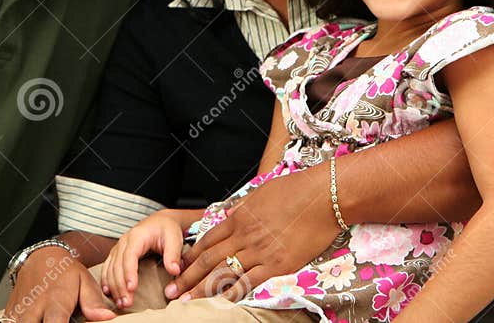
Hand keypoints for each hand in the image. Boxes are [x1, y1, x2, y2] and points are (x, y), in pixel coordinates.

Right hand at [4, 247, 114, 322]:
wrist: (41, 257)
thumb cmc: (64, 271)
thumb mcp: (83, 281)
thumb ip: (93, 302)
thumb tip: (106, 318)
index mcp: (55, 302)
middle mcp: (35, 308)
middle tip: (54, 321)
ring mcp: (20, 311)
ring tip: (45, 319)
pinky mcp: (10, 312)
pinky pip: (10, 322)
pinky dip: (20, 322)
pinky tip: (35, 319)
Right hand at [101, 210, 183, 308]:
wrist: (159, 222)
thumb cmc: (167, 229)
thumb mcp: (174, 238)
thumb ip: (173, 254)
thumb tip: (174, 270)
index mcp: (137, 236)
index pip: (130, 255)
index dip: (129, 272)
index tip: (132, 288)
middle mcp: (124, 241)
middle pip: (118, 265)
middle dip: (120, 285)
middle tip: (126, 303)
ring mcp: (118, 247)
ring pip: (110, 268)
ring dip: (113, 287)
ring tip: (120, 303)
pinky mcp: (117, 254)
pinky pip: (107, 267)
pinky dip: (106, 280)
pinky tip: (108, 293)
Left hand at [163, 169, 338, 302]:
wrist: (323, 197)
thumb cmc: (296, 190)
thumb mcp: (261, 194)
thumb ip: (244, 208)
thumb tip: (231, 214)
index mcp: (239, 218)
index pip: (208, 240)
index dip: (191, 256)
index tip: (179, 266)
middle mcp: (244, 236)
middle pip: (209, 259)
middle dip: (187, 276)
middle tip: (171, 291)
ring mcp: (260, 252)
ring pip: (223, 273)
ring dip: (202, 289)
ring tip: (185, 302)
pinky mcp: (277, 265)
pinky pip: (249, 283)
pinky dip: (231, 294)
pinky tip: (218, 304)